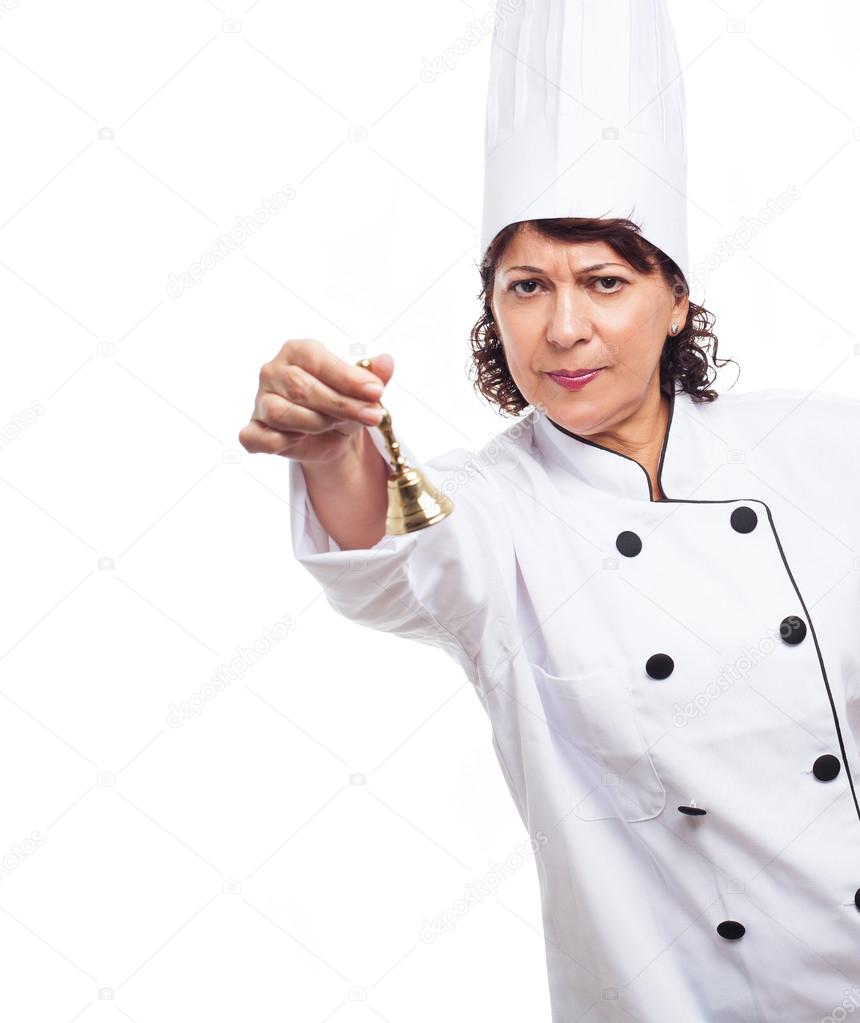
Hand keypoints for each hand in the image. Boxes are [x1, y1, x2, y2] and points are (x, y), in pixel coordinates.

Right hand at [238, 339, 392, 464]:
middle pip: (302, 389)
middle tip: (372, 416)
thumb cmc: (342, 402)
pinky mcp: (254, 429)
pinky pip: (255, 437)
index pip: (320, 362)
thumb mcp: (362, 389)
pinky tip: (299, 440)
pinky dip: (277, 442)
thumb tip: (386, 362)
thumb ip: (372, 376)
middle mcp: (273, 372)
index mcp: (298, 351)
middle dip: (341, 405)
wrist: (332, 435)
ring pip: (280, 413)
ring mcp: (260, 401)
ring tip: (335, 425)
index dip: (349, 378)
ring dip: (315, 424)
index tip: (376, 392)